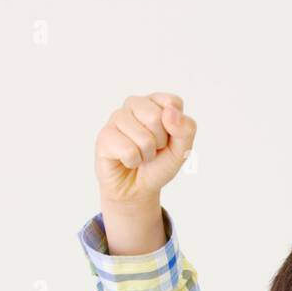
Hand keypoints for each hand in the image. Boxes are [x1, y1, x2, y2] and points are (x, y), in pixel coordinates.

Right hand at [95, 92, 195, 206]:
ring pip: (143, 138)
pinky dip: (133, 162)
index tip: (168, 138)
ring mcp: (117, 117)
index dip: (176, 129)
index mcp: (155, 102)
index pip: (173, 103)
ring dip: (146, 155)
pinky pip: (129, 151)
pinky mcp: (105, 135)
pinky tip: (126, 160)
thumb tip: (169, 111)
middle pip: (156, 118)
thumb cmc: (158, 165)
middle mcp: (134, 104)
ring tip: (139, 155)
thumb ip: (186, 129)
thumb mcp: (182, 150)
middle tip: (152, 150)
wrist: (137, 189)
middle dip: (160, 143)